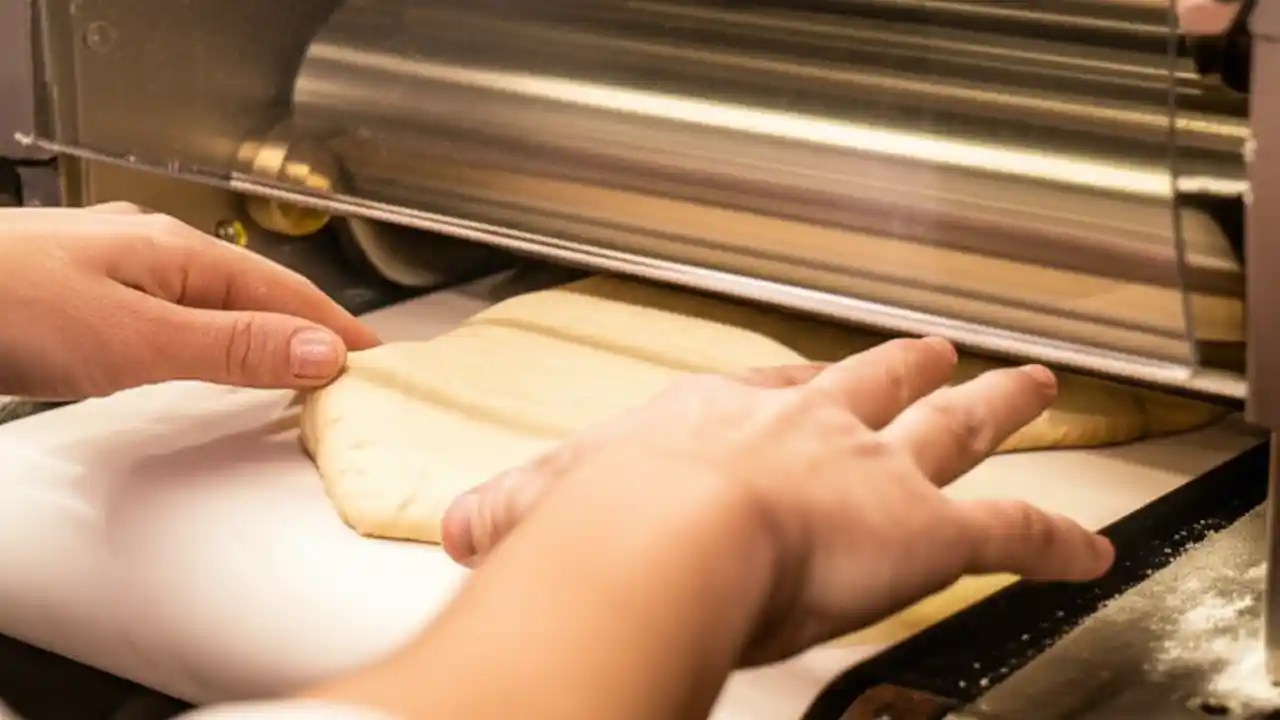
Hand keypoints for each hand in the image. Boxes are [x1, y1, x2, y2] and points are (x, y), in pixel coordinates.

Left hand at [0, 203, 378, 398]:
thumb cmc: (5, 304)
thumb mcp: (136, 336)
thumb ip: (232, 345)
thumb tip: (319, 350)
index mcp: (178, 252)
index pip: (288, 293)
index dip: (340, 329)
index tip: (380, 362)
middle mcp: (153, 251)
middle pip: (258, 290)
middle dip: (312, 327)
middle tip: (352, 368)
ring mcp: (119, 270)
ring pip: (217, 301)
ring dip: (265, 332)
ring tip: (300, 363)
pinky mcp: (87, 298)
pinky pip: (178, 314)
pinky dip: (216, 338)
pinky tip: (209, 351)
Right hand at [441, 337, 1113, 663]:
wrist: (657, 537)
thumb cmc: (604, 521)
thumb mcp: (540, 506)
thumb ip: (511, 515)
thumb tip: (462, 532)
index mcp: (719, 422)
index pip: (768, 393)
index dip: (792, 389)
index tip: (803, 382)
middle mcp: (805, 431)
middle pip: (870, 384)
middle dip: (903, 367)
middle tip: (930, 348)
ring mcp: (870, 472)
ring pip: (948, 430)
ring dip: (992, 409)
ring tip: (1028, 387)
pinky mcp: (924, 529)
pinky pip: (1010, 531)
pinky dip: (1053, 540)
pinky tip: (1084, 549)